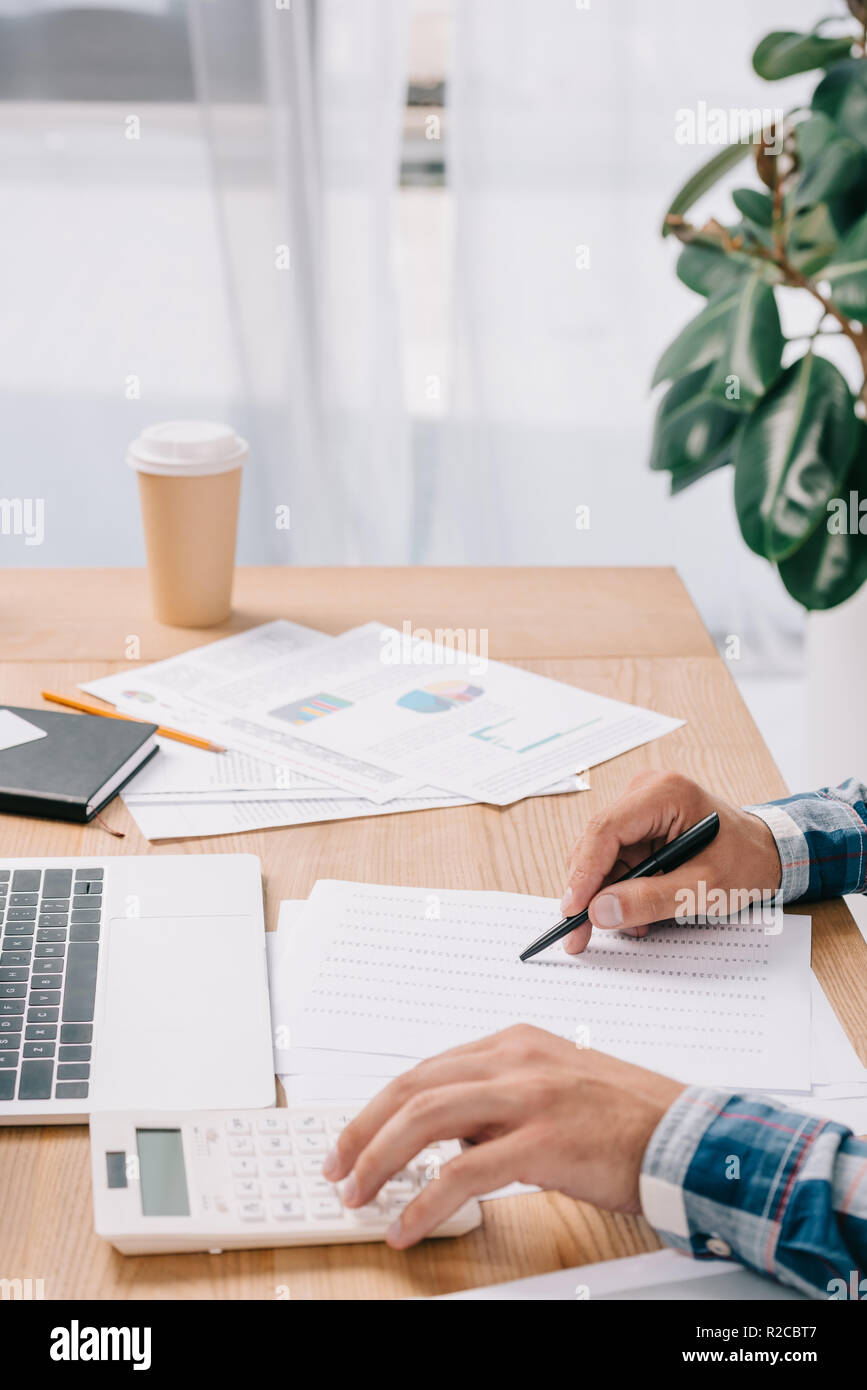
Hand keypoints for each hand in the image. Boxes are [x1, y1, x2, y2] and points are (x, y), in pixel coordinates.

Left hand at [322, 1025, 684, 1247]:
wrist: (689, 1136)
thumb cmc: (627, 1117)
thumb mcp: (555, 1087)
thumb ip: (501, 1101)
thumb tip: (451, 1140)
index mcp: (514, 1043)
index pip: (426, 1069)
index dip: (380, 1106)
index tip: (353, 1137)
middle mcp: (515, 1059)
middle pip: (413, 1088)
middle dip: (363, 1130)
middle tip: (337, 1167)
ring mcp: (528, 1097)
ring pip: (426, 1119)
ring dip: (379, 1160)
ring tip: (358, 1195)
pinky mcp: (542, 1141)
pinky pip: (462, 1172)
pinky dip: (423, 1202)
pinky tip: (408, 1225)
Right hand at [560, 771, 781, 952]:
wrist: (766, 853)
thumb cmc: (745, 861)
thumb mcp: (703, 888)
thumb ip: (650, 899)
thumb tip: (599, 911)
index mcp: (663, 793)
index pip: (605, 829)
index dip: (584, 872)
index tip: (573, 909)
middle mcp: (645, 792)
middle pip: (596, 843)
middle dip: (587, 890)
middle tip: (580, 933)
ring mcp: (639, 808)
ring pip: (600, 856)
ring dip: (606, 894)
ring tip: (626, 926)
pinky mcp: (640, 826)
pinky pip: (615, 860)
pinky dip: (619, 889)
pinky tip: (635, 913)